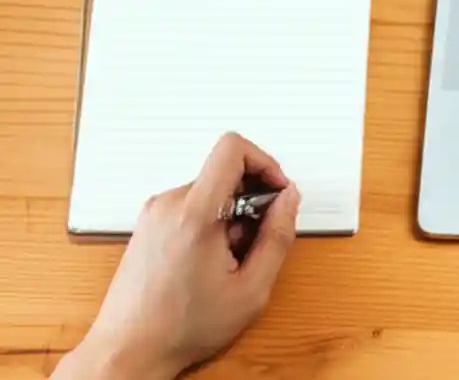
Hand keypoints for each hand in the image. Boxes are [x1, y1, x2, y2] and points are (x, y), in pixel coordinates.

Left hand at [55, 133, 301, 379]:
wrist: (129, 350)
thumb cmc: (180, 327)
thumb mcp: (251, 289)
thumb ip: (278, 237)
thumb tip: (289, 200)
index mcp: (194, 214)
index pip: (232, 149)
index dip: (265, 162)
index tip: (277, 190)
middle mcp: (168, 205)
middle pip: (225, 173)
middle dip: (251, 201)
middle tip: (255, 241)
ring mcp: (154, 213)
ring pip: (210, 191)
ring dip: (231, 217)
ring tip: (229, 260)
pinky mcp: (149, 224)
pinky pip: (191, 206)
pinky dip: (211, 224)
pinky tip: (211, 261)